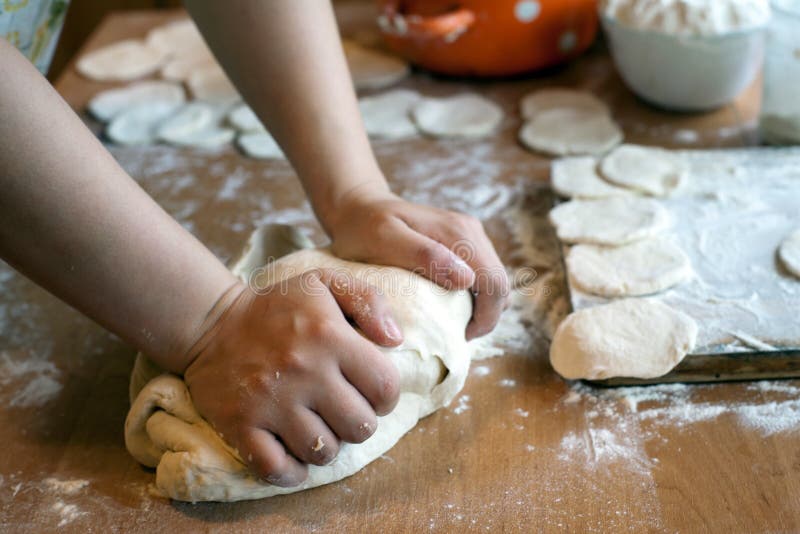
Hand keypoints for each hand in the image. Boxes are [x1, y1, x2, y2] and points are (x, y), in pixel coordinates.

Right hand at [183, 271, 401, 486]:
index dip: (385, 395)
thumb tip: (396, 340)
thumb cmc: (276, 306)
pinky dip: (292, 471)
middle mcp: (303, 371)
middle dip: (359, 422)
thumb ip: (369, 301)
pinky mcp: (240, 425)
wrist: (209, 322)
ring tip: (316, 424)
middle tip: (342, 409)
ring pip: (323, 452)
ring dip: (326, 444)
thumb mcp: (325, 283)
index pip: (385, 387)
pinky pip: (278, 469)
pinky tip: (293, 452)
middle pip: (360, 427)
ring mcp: (270, 402)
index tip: (369, 391)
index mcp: (329, 336)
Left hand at [326, 188, 508, 339]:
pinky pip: (482, 275)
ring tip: (454, 324)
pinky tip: (451, 306)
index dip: (486, 317)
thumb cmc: (364, 228)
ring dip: (482, 307)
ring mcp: (470, 235)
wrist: (359, 207)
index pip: (494, 283)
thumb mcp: (385, 240)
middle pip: (499, 283)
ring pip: (494, 281)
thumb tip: (466, 279)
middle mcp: (471, 231)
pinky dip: (475, 297)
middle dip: (487, 316)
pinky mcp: (464, 242)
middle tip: (458, 335)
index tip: (461, 336)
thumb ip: (425, 256)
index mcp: (458, 233)